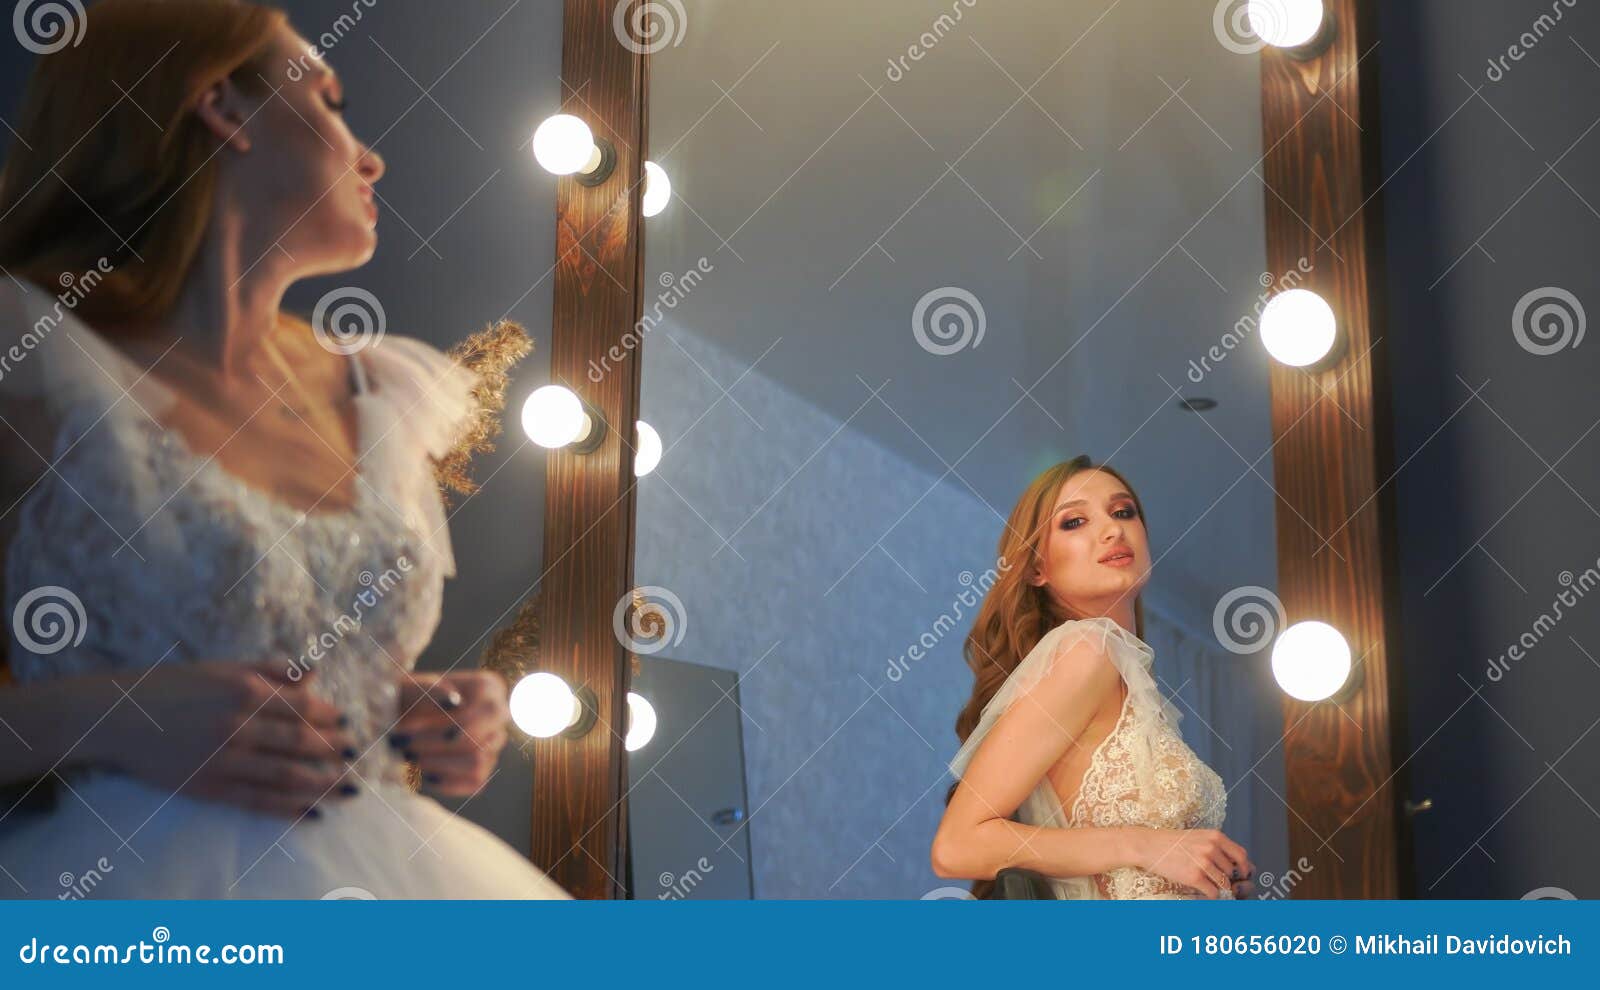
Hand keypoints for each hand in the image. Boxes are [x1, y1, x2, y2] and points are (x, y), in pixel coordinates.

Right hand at [97, 660, 360, 818]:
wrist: (117, 718)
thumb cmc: (173, 688)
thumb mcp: (222, 669)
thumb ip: (270, 670)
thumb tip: (314, 673)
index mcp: (244, 691)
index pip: (302, 707)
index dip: (330, 717)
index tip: (348, 723)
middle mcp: (238, 726)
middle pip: (301, 742)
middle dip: (335, 750)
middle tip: (356, 755)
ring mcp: (224, 760)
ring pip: (287, 776)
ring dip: (324, 783)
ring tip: (348, 787)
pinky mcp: (210, 787)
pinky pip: (259, 801)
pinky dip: (290, 809)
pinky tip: (314, 812)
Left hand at [388, 670, 508, 797]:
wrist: (397, 717)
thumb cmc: (406, 698)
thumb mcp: (412, 689)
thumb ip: (430, 692)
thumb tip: (452, 702)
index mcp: (488, 688)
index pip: (487, 712)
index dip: (453, 725)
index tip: (409, 731)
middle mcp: (497, 717)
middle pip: (480, 741)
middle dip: (435, 747)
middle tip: (400, 744)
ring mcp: (492, 745)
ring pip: (477, 765)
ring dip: (435, 763)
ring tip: (406, 755)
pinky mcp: (482, 770)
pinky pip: (474, 783)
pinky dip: (445, 781)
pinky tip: (420, 771)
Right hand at [1137, 828, 1253, 899]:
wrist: (1149, 845)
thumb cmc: (1172, 842)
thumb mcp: (1198, 836)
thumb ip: (1217, 846)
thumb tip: (1237, 864)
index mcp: (1215, 837)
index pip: (1241, 855)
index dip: (1245, 867)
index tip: (1242, 874)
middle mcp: (1211, 848)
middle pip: (1232, 871)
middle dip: (1228, 879)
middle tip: (1217, 880)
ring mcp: (1203, 863)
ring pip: (1224, 884)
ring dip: (1218, 888)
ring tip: (1208, 885)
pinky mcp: (1194, 876)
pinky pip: (1213, 892)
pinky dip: (1210, 895)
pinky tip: (1202, 890)